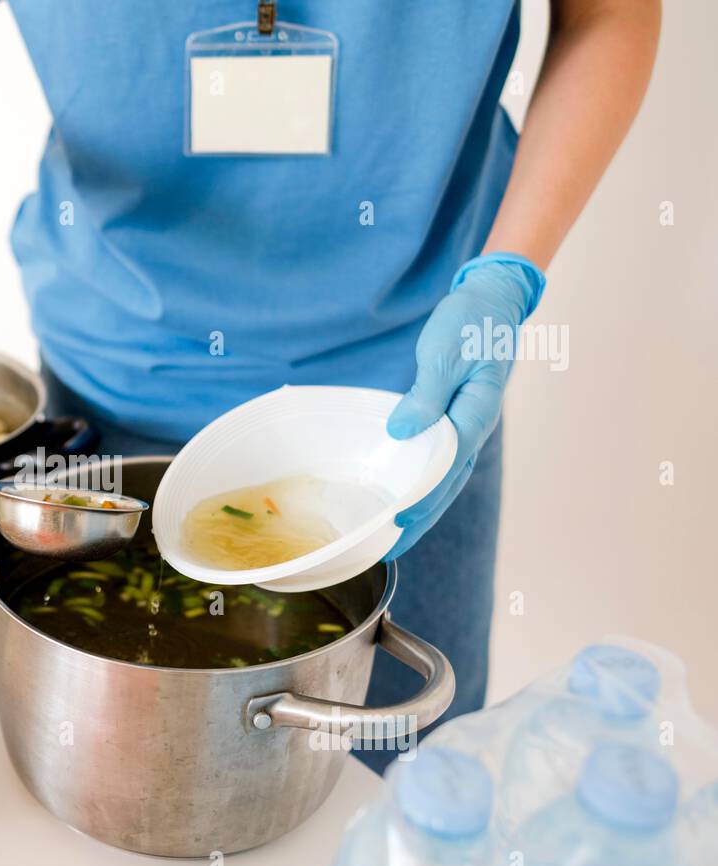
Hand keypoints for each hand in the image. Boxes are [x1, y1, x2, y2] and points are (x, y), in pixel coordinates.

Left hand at [384, 252, 546, 558]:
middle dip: (422, 517)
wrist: (491, 299)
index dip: (423, 495)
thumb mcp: (444, 354)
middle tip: (390, 549)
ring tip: (396, 537)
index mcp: (476, 412)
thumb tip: (403, 431)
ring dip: (423, 507)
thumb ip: (426, 395)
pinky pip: (441, 460)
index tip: (399, 518)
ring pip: (446, 477)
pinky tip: (406, 496)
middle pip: (449, 483)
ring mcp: (468, 425)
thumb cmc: (469, 322)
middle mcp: (474, 426)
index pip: (447, 465)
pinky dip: (425, 482)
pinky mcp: (458, 418)